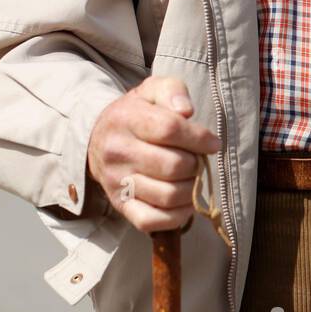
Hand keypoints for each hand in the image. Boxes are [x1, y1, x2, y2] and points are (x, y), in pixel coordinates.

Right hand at [87, 75, 221, 233]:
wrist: (98, 140)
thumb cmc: (136, 113)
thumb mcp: (152, 90)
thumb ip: (173, 91)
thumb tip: (187, 111)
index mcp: (126, 119)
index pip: (170, 129)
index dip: (199, 138)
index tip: (212, 143)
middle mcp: (117, 152)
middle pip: (173, 166)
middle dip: (196, 164)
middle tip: (198, 160)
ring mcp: (117, 182)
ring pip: (167, 195)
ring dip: (191, 189)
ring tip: (192, 178)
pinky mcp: (120, 206)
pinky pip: (152, 221)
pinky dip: (177, 216)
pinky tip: (183, 201)